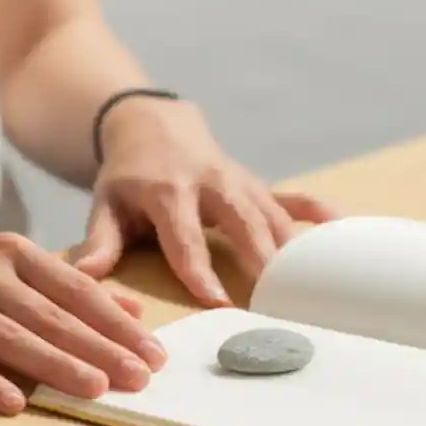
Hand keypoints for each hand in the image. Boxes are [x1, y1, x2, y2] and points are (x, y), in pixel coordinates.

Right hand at [0, 229, 165, 414]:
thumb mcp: (3, 260)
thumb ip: (65, 283)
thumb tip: (130, 306)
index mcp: (10, 251)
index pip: (76, 290)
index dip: (118, 322)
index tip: (153, 351)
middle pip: (51, 316)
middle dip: (102, 347)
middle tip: (142, 376)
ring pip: (11, 337)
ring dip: (57, 365)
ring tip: (97, 388)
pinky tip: (14, 403)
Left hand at [69, 98, 337, 305]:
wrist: (152, 123)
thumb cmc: (127, 177)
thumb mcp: (104, 204)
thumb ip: (98, 242)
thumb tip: (84, 277)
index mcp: (168, 191)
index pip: (184, 237)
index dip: (200, 270)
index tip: (218, 302)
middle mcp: (209, 183)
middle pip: (241, 222)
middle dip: (261, 257)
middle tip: (280, 296)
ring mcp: (238, 181)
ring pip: (270, 213)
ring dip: (292, 247)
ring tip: (313, 284)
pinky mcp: (256, 183)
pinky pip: (291, 196)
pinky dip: (316, 212)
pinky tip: (341, 230)